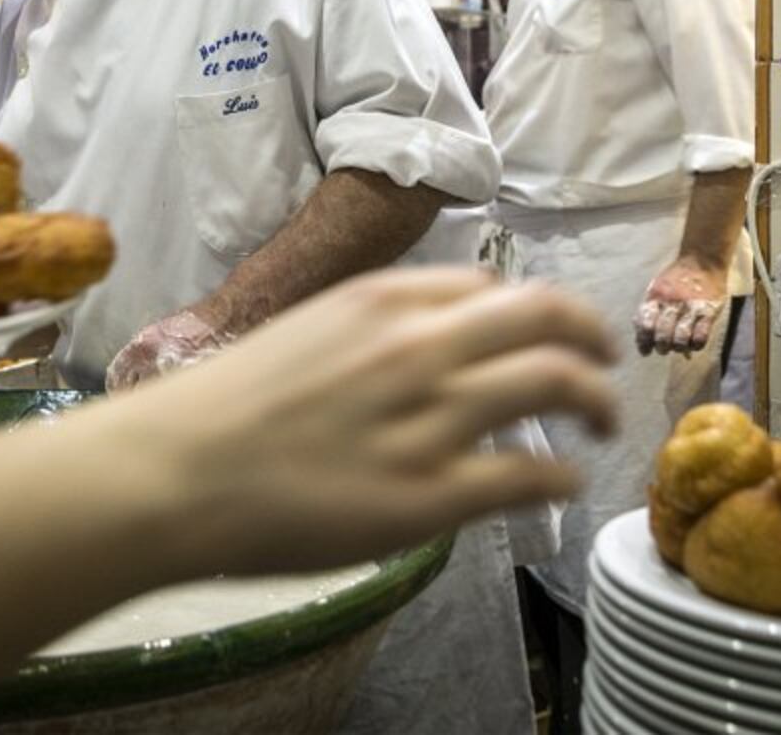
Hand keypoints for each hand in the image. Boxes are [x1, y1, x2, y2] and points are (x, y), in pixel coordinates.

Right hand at [101, 268, 618, 575]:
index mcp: (379, 301)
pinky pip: (529, 474)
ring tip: (601, 418)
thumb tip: (412, 348)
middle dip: (588, 334)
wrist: (176, 471)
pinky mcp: (433, 493)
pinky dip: (562, 475)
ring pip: (555, 383)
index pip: (488, 287)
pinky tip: (564, 482)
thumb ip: (364, 334)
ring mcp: (431, 418)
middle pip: (544, 317)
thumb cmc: (220, 409)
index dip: (529, 308)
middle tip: (604, 358)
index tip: (541, 329)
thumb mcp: (300, 336)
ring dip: (594, 399)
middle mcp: (418, 346)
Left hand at [634, 257, 729, 356]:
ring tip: (678, 347)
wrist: (702, 260)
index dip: (643, 342)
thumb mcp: (656, 287)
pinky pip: (701, 336)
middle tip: (663, 349)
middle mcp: (672, 302)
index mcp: (655, 296)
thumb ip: (648, 307)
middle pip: (662, 335)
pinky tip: (693, 344)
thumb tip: (639, 331)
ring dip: (677, 348)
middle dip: (661, 347)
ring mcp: (691, 307)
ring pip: (680, 339)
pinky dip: (695, 345)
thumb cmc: (676, 277)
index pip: (645, 325)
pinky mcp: (709, 311)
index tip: (645, 351)